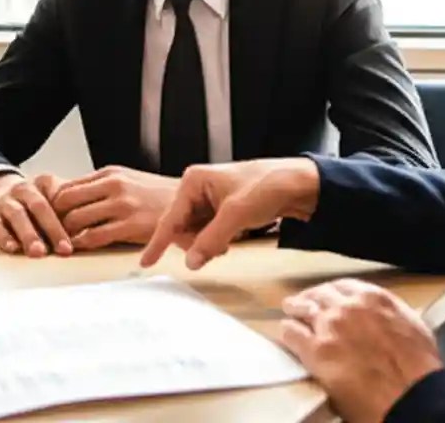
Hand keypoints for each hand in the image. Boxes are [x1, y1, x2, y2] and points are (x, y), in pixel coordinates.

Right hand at [0, 172, 72, 256]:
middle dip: (52, 229)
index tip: (78, 240)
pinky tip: (12, 248)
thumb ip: (69, 205)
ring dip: (29, 235)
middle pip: (39, 207)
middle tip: (63, 250)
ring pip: (17, 216)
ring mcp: (4, 202)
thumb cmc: (30, 200)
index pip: (58, 199)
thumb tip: (93, 223)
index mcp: (42, 184)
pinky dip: (4, 237)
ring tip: (38, 252)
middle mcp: (22, 189)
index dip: (70, 220)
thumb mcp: (49, 194)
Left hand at [49, 166, 176, 249]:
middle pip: (63, 201)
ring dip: (65, 234)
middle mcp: (113, 185)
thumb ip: (101, 188)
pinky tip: (82, 248)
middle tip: (53, 233)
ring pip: (74, 220)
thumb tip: (69, 200)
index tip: (50, 219)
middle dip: (54, 219)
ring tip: (64, 244)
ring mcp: (121, 204)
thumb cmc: (157, 197)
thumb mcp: (128, 181)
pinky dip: (82, 244)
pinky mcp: (130, 225)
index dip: (53, 205)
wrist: (192, 206)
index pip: (65, 187)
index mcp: (109, 173)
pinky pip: (93, 237)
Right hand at [140, 157, 319, 269]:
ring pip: (197, 233)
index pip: (169, 218)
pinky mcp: (222, 210)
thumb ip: (210, 240)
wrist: (298, 184)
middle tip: (220, 247)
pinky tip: (233, 238)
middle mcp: (197, 190)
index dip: (158, 242)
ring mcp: (210, 201)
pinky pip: (209, 233)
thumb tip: (191, 262)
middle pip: (182, 228)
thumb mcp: (235, 215)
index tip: (146, 261)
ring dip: (210, 243)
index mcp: (193, 182)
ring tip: (231, 239)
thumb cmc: (266, 186)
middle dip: (198, 242)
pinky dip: (218, 241)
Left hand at [281, 279, 442, 422]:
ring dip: (296, 308)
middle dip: (312, 296)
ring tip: (290, 310)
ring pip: (303, 307)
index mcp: (374, 299)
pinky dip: (289, 332)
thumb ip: (390, 316)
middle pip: (321, 293)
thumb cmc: (418, 370)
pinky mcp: (316, 349)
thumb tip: (384, 318)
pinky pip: (292, 333)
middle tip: (304, 301)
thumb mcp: (412, 328)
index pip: (345, 285)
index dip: (333, 290)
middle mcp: (349, 306)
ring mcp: (330, 325)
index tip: (329, 294)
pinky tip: (287, 333)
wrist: (411, 395)